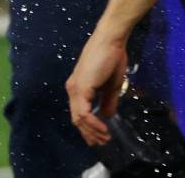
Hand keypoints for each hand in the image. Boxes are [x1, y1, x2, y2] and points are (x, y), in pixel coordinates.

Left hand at [67, 27, 128, 145]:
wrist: (111, 41)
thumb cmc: (112, 58)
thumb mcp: (111, 85)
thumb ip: (108, 101)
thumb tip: (107, 116)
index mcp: (78, 87)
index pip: (79, 112)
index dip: (88, 127)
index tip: (99, 137)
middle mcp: (73, 89)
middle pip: (77, 118)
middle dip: (89, 133)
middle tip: (102, 142)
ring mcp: (75, 89)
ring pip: (79, 118)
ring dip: (92, 131)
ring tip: (105, 138)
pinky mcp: (81, 88)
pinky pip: (84, 112)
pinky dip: (93, 123)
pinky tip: (104, 128)